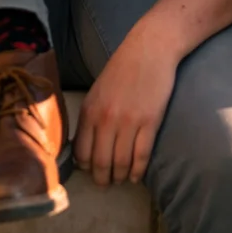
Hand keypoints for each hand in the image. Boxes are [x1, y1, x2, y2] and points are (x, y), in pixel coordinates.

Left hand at [73, 29, 176, 184]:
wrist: (151, 48)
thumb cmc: (123, 67)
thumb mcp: (98, 89)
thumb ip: (91, 115)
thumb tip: (85, 145)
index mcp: (90, 110)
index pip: (81, 152)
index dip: (85, 168)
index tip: (91, 172)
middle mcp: (106, 119)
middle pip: (100, 162)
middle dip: (102, 179)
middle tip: (106, 183)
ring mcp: (128, 122)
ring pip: (120, 163)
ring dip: (120, 177)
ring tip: (122, 180)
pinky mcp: (150, 122)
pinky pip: (141, 156)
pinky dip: (138, 171)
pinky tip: (136, 176)